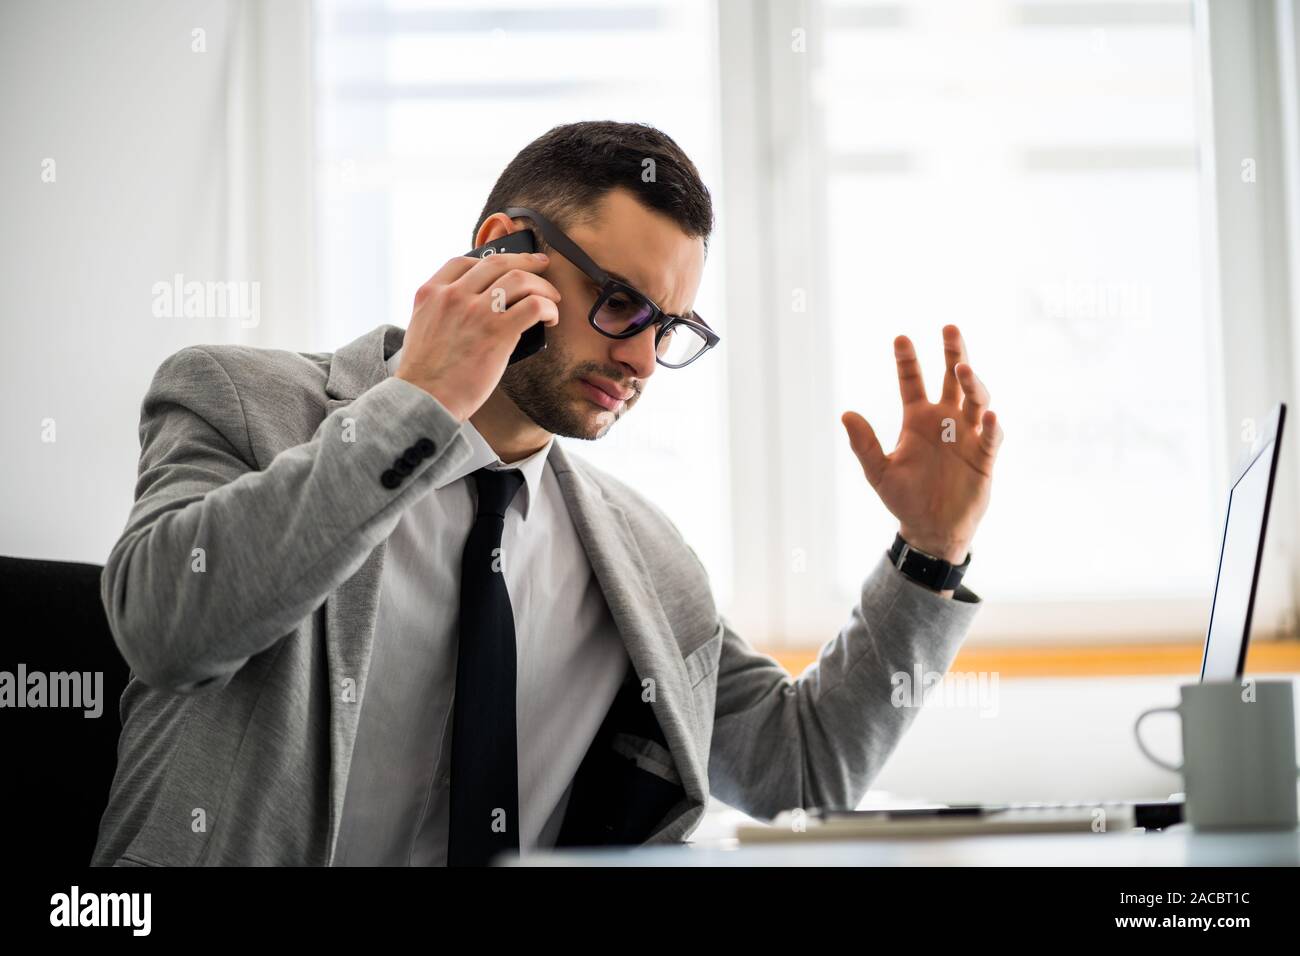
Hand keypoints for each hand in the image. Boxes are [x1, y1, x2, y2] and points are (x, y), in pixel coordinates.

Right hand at [396, 251, 560, 420]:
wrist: (425, 399)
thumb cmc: (426, 376)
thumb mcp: (423, 329)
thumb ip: (443, 311)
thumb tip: (478, 307)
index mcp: (430, 293)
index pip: (463, 262)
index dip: (490, 259)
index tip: (506, 264)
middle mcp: (453, 296)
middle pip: (497, 262)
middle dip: (525, 262)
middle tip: (541, 266)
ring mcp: (476, 311)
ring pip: (519, 279)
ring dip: (542, 286)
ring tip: (551, 297)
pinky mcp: (498, 331)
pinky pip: (534, 305)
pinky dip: (548, 307)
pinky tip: (550, 318)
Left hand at [841, 325, 1002, 564]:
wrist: (931, 530)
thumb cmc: (904, 500)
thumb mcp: (880, 472)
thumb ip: (865, 444)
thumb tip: (846, 414)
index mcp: (917, 419)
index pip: (912, 381)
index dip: (907, 360)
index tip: (900, 337)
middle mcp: (944, 420)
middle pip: (951, 379)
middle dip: (952, 353)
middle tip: (949, 328)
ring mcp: (966, 436)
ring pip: (975, 399)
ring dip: (971, 383)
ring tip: (962, 368)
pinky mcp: (984, 456)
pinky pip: (990, 436)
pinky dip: (990, 425)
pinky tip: (986, 414)